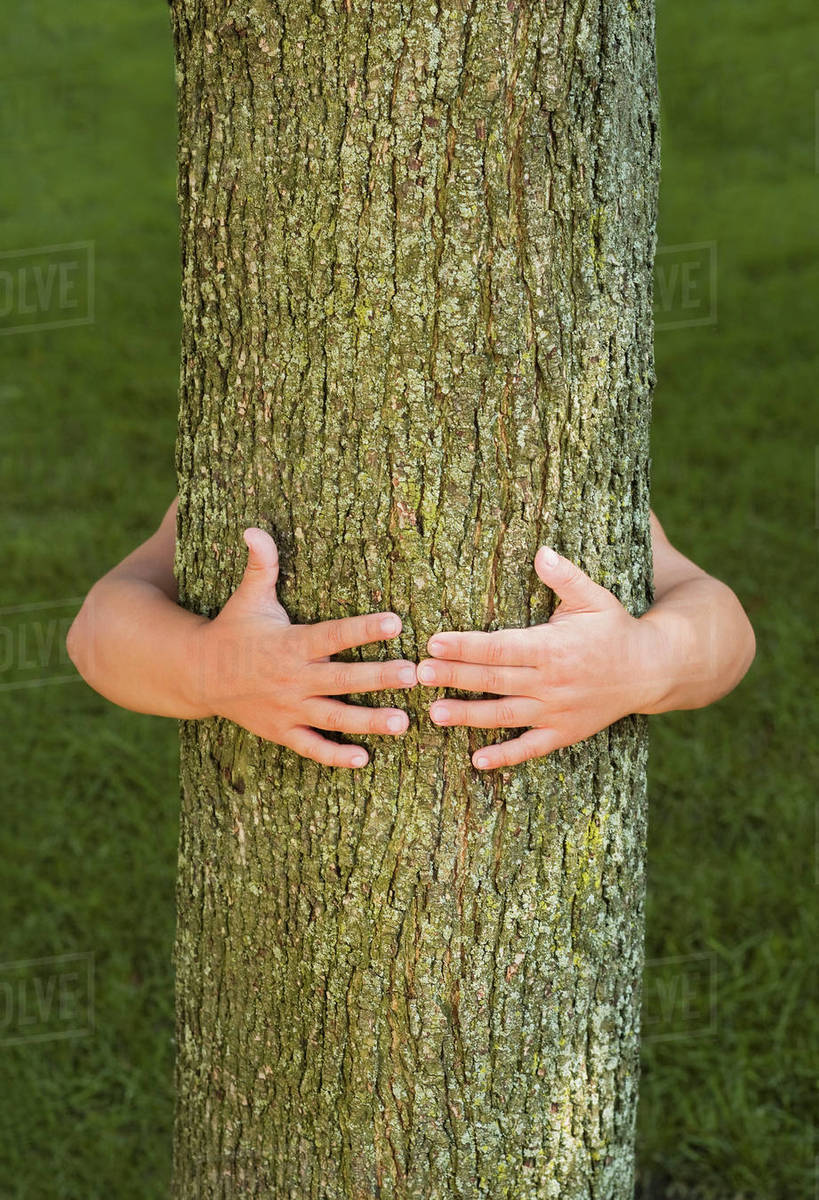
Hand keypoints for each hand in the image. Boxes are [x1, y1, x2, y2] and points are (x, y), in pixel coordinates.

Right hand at [193, 527, 416, 767]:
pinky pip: (311, 748)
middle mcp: (291, 678)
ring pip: (333, 718)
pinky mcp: (282, 731)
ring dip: (368, 722)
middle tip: (413, 674)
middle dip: (378, 678)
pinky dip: (335, 757)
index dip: (364, 628)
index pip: (333, 635)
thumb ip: (262, 564)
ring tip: (403, 722)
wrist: (197, 674)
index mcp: (290, 644)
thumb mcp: (248, 597)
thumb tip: (254, 528)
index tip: (396, 621)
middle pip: (341, 680)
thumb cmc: (232, 630)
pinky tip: (364, 759)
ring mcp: (287, 709)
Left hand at [416, 545, 659, 770]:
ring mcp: (557, 712)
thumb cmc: (615, 628)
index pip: (499, 646)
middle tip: (418, 674)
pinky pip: (530, 748)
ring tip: (434, 713)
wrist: (652, 670)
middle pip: (494, 679)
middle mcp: (551, 682)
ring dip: (468, 715)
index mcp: (553, 647)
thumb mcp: (594, 597)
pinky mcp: (564, 733)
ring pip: (505, 715)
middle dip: (454, 676)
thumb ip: (565, 576)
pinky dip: (505, 756)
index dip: (464, 645)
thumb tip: (541, 551)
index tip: (433, 642)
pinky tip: (477, 760)